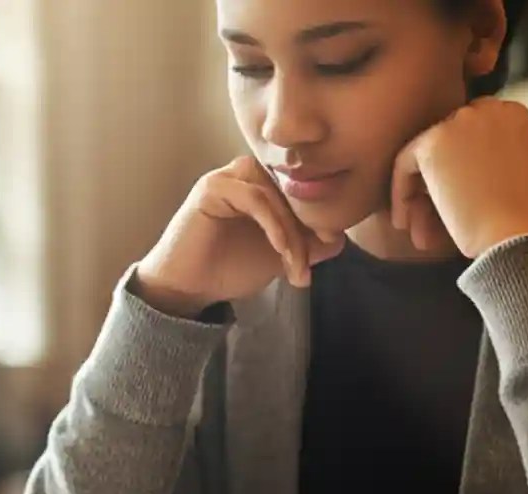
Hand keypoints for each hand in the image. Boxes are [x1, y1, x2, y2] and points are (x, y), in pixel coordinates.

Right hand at [136, 156, 345, 318]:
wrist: (188, 286)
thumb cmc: (229, 267)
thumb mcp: (280, 256)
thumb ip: (309, 244)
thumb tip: (338, 235)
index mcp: (264, 183)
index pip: (304, 187)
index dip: (320, 216)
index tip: (328, 246)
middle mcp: (247, 173)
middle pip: (293, 189)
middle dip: (307, 229)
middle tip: (307, 264)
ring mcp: (228, 176)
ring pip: (277, 195)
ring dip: (291, 232)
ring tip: (294, 265)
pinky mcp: (212, 187)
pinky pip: (255, 199)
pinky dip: (273, 226)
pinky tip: (279, 250)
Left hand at [391, 97, 527, 258]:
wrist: (512, 234)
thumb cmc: (513, 217)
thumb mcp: (509, 170)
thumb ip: (485, 152)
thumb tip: (445, 162)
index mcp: (514, 114)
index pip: (471, 129)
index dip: (457, 161)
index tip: (449, 192)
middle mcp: (490, 109)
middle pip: (445, 137)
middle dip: (434, 175)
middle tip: (427, 211)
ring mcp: (462, 121)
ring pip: (424, 152)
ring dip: (417, 189)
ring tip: (417, 226)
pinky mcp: (434, 141)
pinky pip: (404, 163)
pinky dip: (401, 193)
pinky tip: (405, 223)